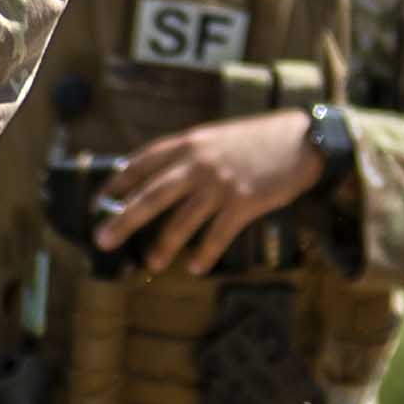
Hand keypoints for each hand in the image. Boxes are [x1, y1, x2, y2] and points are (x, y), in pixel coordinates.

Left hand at [93, 112, 328, 277]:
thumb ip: (189, 154)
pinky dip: (205, 254)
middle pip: (151, 196)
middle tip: (103, 240)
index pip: (141, 163)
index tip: (100, 201)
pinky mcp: (244, 204)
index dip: (117, 183)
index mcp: (189, 143)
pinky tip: (195, 267)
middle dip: (123, 220)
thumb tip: (160, 178)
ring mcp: (220, 184)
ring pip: (181, 222)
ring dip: (163, 246)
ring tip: (151, 263)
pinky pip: (216, 236)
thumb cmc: (260, 139)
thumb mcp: (217, 136)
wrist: (303, 140)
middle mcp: (198, 163)